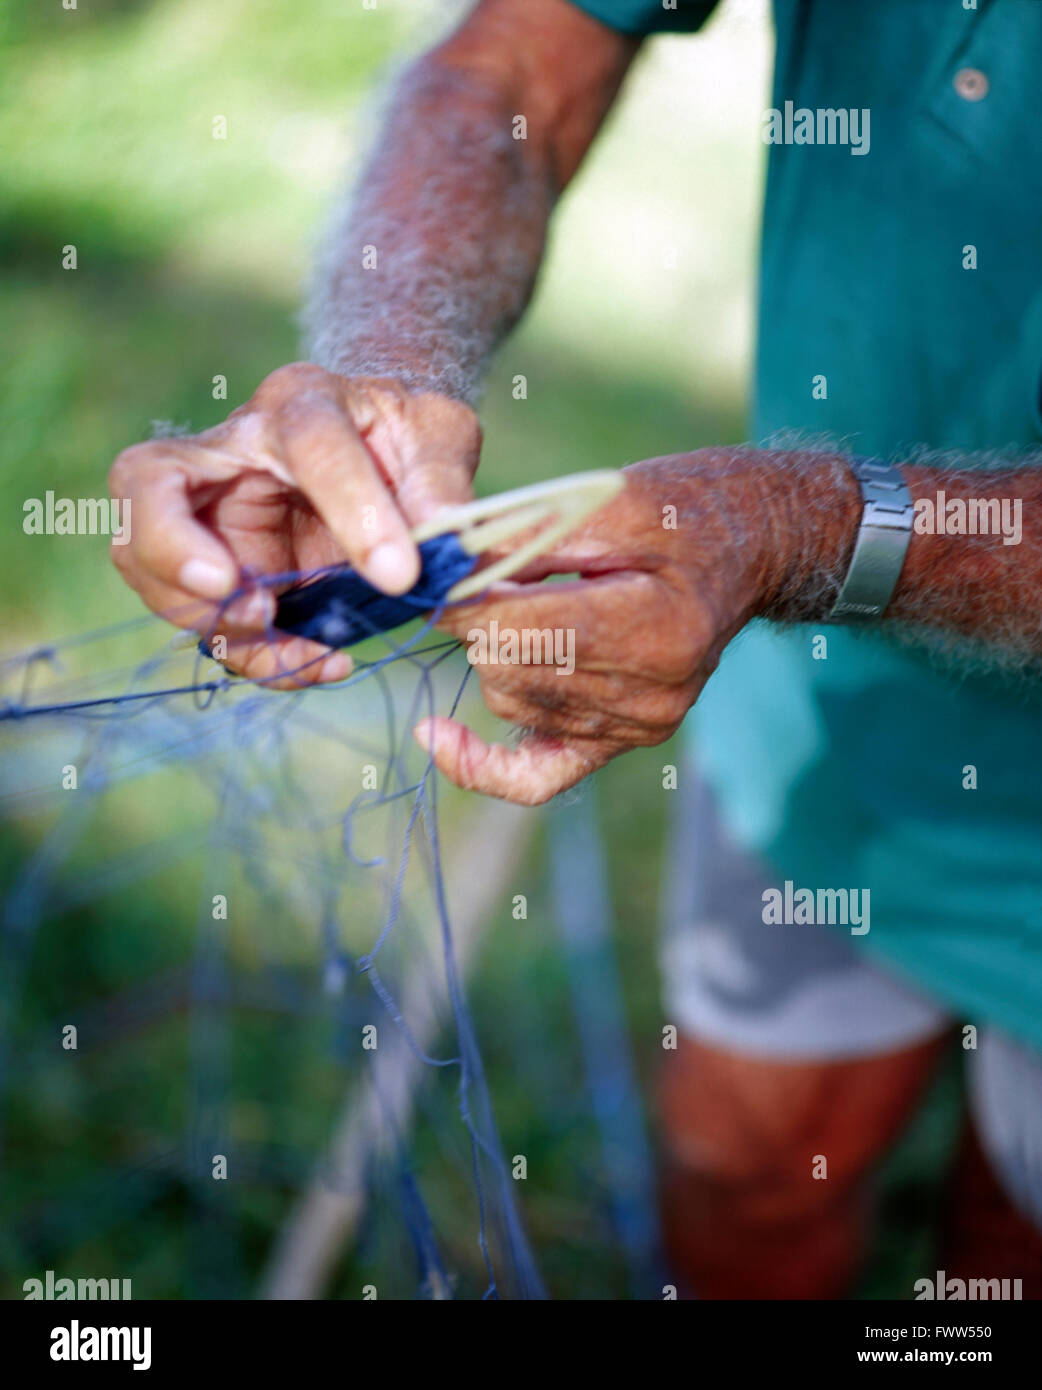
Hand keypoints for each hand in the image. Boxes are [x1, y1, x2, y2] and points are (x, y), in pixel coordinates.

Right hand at [107, 364, 480, 686]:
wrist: (374, 451)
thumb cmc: (401, 435)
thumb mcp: (440, 434)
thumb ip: (443, 479)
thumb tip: (447, 536)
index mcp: (300, 402)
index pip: (310, 442)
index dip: (352, 507)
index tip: (400, 573)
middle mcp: (228, 450)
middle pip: (148, 481)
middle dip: (177, 549)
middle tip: (252, 604)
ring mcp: (206, 512)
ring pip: (143, 558)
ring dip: (209, 618)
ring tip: (291, 648)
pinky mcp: (213, 568)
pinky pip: (197, 615)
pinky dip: (249, 655)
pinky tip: (315, 663)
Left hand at [416, 449, 806, 804]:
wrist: (747, 548)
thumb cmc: (683, 510)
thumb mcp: (610, 499)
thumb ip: (526, 535)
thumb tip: (441, 563)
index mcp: (658, 628)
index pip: (524, 631)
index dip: (464, 601)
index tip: (435, 569)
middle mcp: (652, 693)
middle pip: (510, 670)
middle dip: (477, 620)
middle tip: (474, 575)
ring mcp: (640, 725)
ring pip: (511, 702)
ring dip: (493, 653)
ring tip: (523, 602)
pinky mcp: (625, 739)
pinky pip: (538, 777)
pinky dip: (483, 764)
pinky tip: (436, 737)